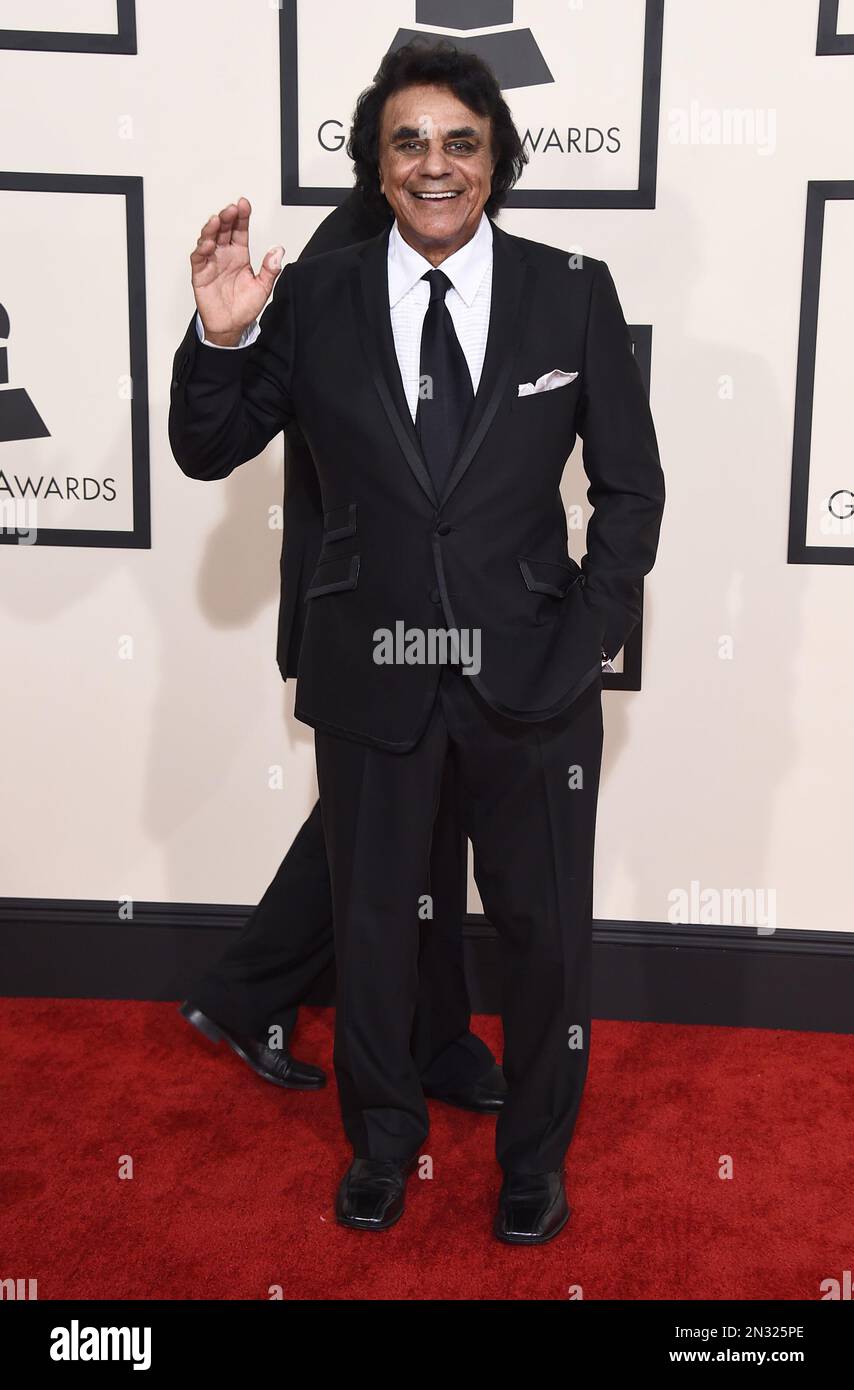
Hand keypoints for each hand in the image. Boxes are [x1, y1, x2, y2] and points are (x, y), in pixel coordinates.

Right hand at [190, 197, 284, 345]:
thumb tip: (279, 250)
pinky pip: (199, 258)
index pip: (240, 230)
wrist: (231, 327)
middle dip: (226, 217)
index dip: (242, 217)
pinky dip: (202, 248)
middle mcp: (225, 255)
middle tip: (232, 209)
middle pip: (223, 230)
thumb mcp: (263, 287)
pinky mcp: (200, 273)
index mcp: (240, 255)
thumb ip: (270, 269)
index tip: (244, 204)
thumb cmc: (244, 307)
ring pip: (209, 239)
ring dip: (212, 228)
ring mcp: (212, 262)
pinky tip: (208, 242)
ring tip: (217, 219)